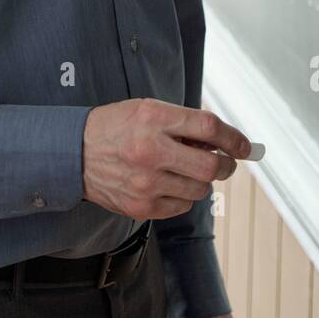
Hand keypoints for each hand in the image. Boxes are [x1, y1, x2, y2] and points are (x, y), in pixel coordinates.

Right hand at [82, 99, 249, 219]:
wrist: (73, 154)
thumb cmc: (116, 128)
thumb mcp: (147, 110)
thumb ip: (183, 123)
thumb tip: (223, 142)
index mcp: (153, 119)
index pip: (209, 128)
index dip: (234, 138)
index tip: (245, 146)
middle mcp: (150, 151)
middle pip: (210, 166)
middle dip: (226, 166)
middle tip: (225, 163)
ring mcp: (146, 183)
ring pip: (199, 190)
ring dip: (200, 181)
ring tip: (183, 170)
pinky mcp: (141, 207)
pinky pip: (181, 206)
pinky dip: (181, 196)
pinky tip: (165, 183)